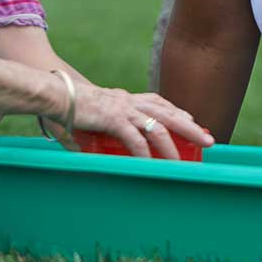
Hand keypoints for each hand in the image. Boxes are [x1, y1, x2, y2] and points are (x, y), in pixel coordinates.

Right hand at [66, 84, 211, 159]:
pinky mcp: (112, 119)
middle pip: (168, 113)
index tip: (192, 121)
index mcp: (124, 98)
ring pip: (157, 127)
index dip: (177, 112)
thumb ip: (93, 133)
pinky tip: (151, 165)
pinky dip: (144, 153)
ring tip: (183, 164)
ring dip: (173, 147)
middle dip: (190, 127)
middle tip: (209, 141)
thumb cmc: (66, 107)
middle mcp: (128, 101)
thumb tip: (86, 152)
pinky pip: (134, 139)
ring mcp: (122, 109)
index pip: (158, 102)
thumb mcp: (89, 119)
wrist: (52, 96)